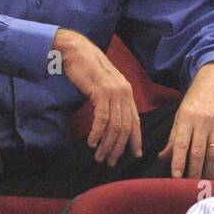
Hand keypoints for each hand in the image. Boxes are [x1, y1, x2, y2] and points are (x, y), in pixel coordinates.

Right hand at [54, 29, 142, 165]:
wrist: (77, 52)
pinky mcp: (101, 91)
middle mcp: (124, 92)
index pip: (135, 121)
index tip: (135, 155)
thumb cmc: (88, 71)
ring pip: (115, 126)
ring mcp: (113, 92)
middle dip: (118, 148)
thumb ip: (111, 102)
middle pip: (125, 127)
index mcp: (127, 93)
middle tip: (109, 162)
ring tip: (99, 156)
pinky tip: (91, 142)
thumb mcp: (104, 87)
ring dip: (106, 145)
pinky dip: (97, 133)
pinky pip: (102, 118)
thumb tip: (112, 124)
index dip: (136, 140)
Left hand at [158, 62, 213, 179]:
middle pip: (198, 153)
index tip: (176, 177)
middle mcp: (203, 120)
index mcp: (186, 117)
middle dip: (194, 172)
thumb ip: (174, 136)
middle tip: (191, 185)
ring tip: (205, 181)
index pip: (181, 144)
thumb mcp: (181, 112)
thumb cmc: (197, 97)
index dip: (178, 162)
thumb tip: (163, 157)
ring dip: (209, 171)